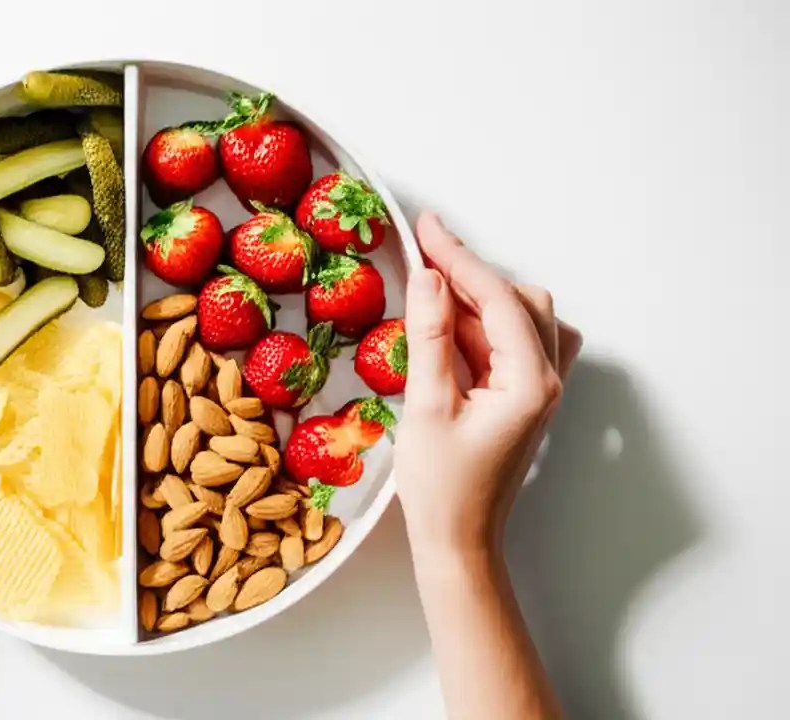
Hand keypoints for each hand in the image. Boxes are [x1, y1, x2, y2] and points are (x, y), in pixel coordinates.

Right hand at [395, 213, 580, 557]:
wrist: (459, 541)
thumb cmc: (440, 488)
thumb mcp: (426, 407)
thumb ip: (429, 337)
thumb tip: (429, 278)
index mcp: (531, 382)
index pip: (497, 299)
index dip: (459, 258)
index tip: (425, 228)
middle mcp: (548, 380)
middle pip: (519, 300)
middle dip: (470, 273)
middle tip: (421, 254)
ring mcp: (542, 389)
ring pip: (521, 317)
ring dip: (478, 297)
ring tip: (430, 291)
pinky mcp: (526, 397)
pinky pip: (516, 341)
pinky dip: (485, 323)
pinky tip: (452, 326)